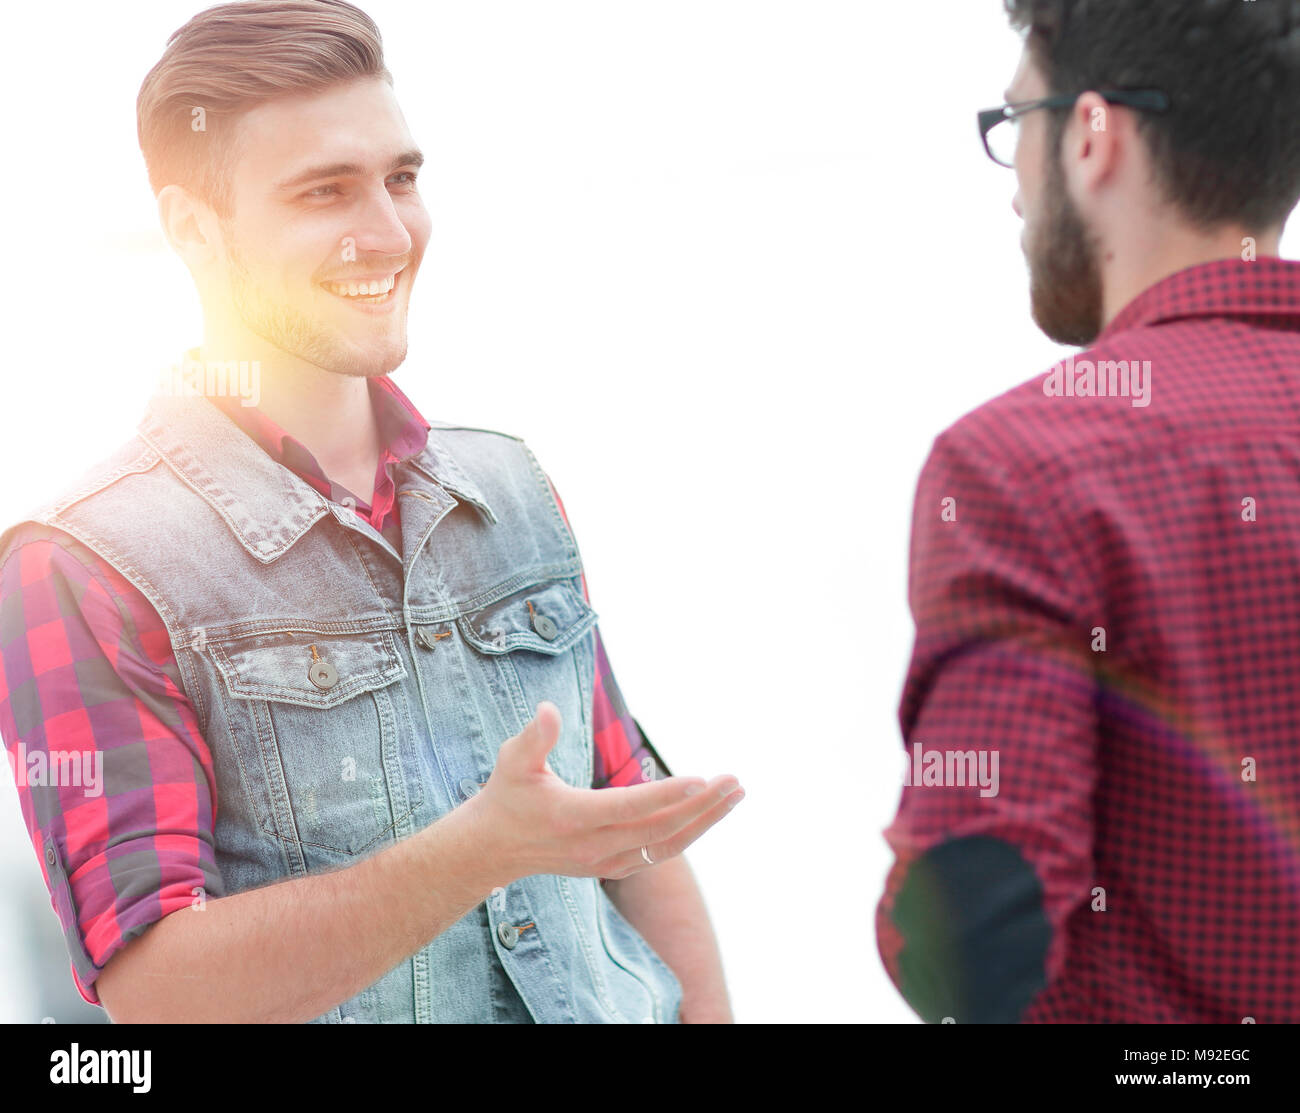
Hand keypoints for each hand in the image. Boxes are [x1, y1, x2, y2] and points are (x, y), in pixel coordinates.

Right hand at [461, 702, 743, 884]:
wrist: (493, 849)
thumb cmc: (507, 795)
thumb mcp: (512, 760)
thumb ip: (534, 737)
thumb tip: (547, 709)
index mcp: (572, 817)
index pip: (628, 807)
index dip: (665, 795)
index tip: (701, 780)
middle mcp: (594, 846)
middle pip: (659, 828)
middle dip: (702, 805)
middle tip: (735, 781)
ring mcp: (606, 862)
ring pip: (667, 845)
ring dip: (705, 821)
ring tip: (735, 795)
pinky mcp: (613, 868)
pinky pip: (660, 852)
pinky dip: (688, 833)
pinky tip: (709, 812)